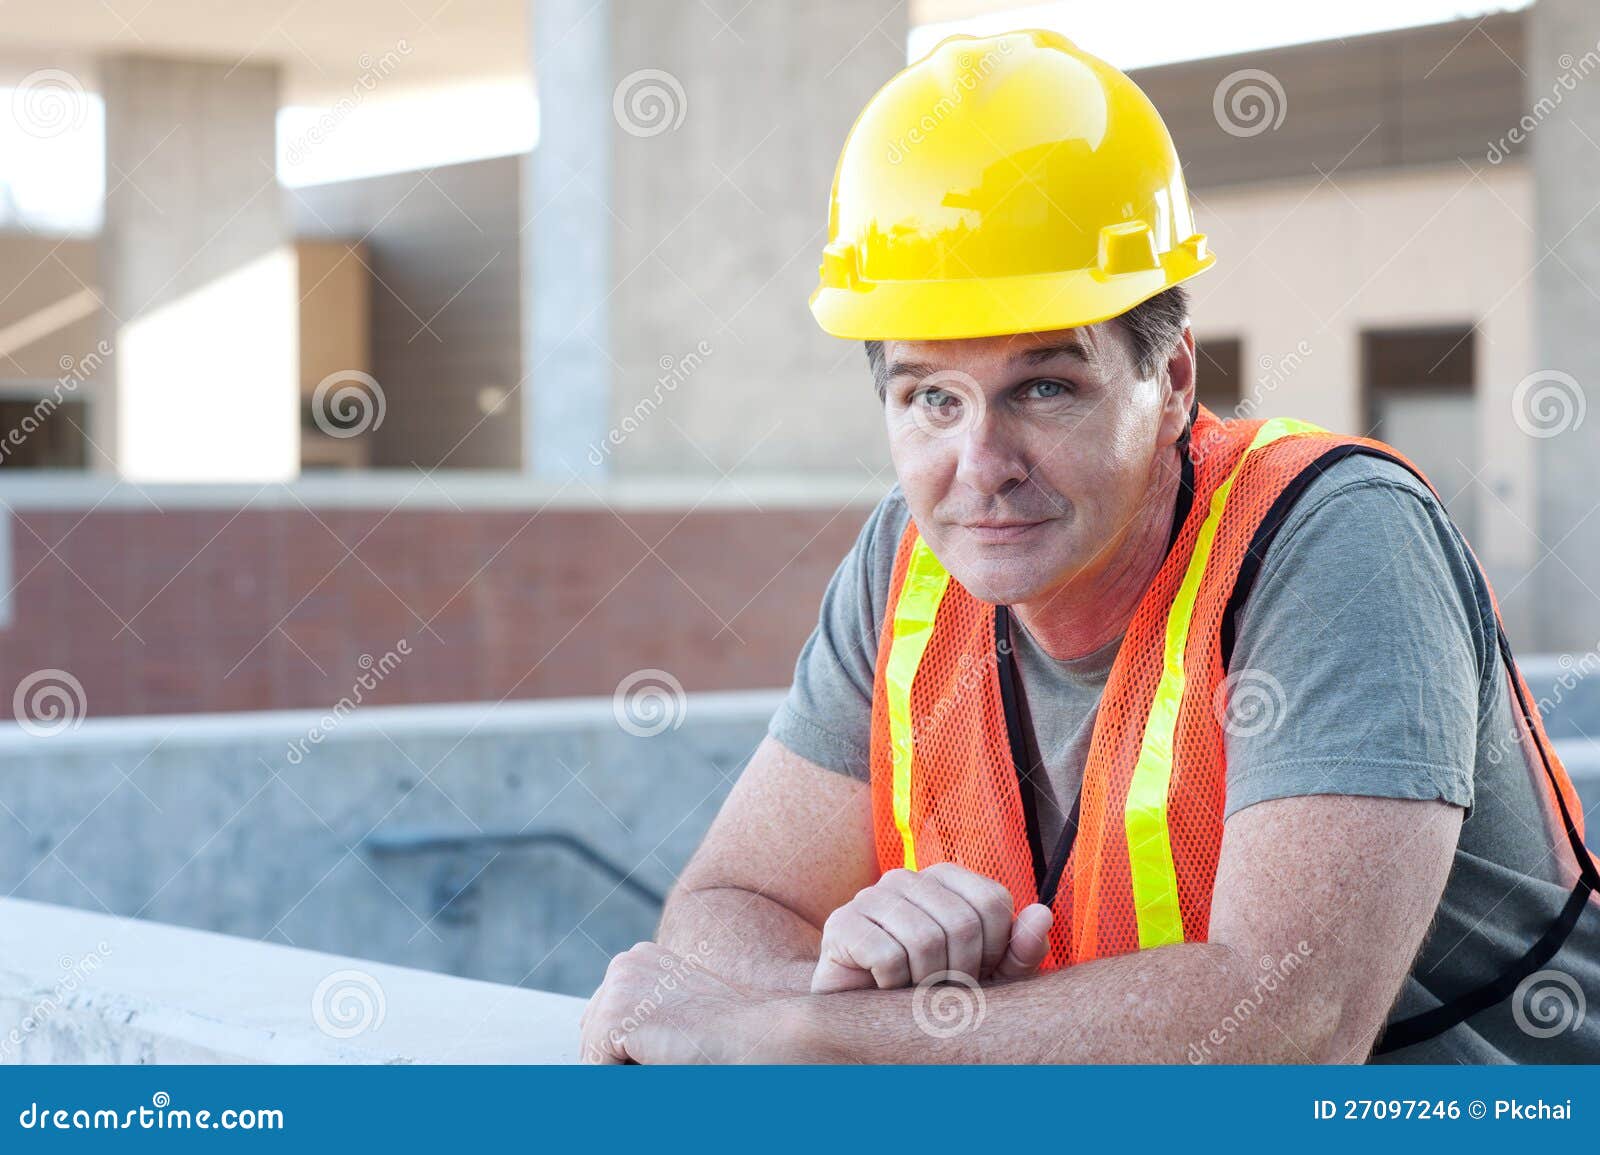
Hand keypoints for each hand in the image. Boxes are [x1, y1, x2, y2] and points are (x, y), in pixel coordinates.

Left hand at [580, 941, 779, 1063]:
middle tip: (665, 1062)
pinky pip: (596, 1068)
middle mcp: (626, 964)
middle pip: (594, 1034)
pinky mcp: (614, 1014)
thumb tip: (604, 1057)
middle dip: (619, 1061)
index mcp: (642, 960)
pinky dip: (621, 1079)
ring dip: (623, 1069)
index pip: (607, 1019)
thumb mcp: (677, 1017)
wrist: (757, 1035)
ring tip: (669, 1061)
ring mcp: (618, 986)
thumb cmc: (731, 1032)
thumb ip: (646, 1023)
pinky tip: (662, 1064)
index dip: (628, 1052)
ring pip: (594, 1054)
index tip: (657, 1058)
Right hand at [810, 863, 1052, 993]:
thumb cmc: (934, 992)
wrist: (868, 1019)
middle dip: (961, 971)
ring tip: (915, 990)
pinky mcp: (842, 924)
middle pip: (962, 922)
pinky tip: (884, 989)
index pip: (992, 901)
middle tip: (943, 989)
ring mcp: (870, 896)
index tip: (976, 971)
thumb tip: (1043, 913)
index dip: (995, 950)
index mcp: (944, 878)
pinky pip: (888, 955)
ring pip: (925, 938)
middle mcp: (906, 877)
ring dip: (926, 982)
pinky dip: (894, 986)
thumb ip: (1020, 951)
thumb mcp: (989, 977)